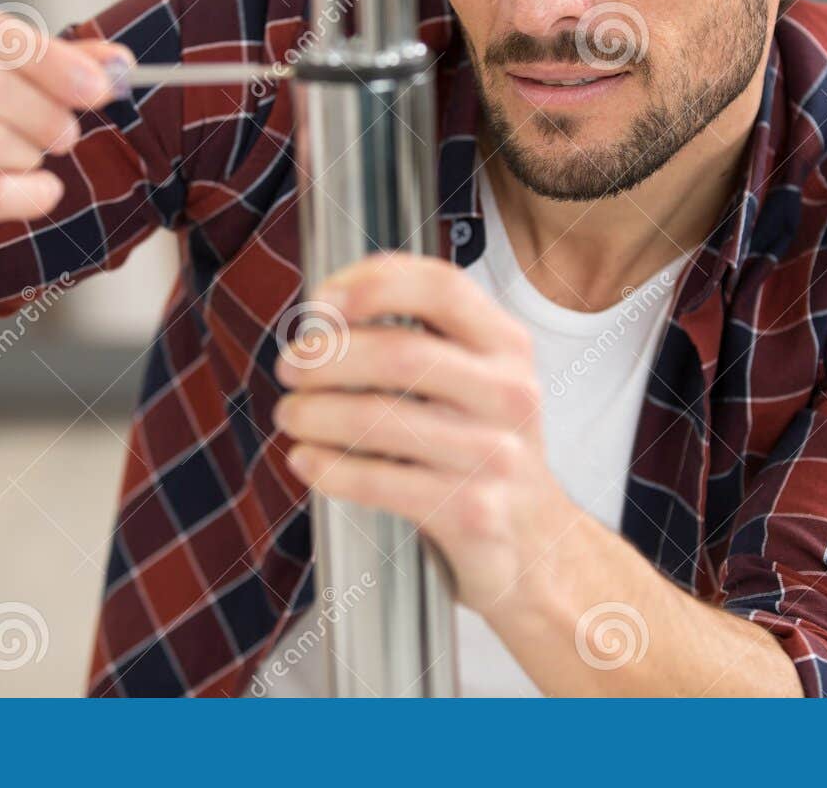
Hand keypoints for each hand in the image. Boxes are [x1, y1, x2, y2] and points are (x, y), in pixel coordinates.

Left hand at [273, 252, 582, 622]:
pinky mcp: (472, 512)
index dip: (372, 284)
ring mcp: (494, 455)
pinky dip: (328, 467)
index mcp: (507, 345)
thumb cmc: (486, 447)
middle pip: (400, 353)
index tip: (321, 302)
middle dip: (326, 358)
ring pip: (378, 419)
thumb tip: (325, 317)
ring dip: (315, 414)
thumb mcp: (479, 379)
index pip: (440, 287)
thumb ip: (424, 339)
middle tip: (290, 368)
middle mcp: (508, 393)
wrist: (536, 542)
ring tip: (290, 416)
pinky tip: (306, 460)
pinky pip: (379, 482)